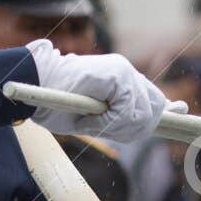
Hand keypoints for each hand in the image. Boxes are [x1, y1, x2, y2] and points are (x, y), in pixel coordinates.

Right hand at [26, 41, 166, 143]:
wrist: (37, 86)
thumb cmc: (62, 104)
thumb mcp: (100, 117)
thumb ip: (126, 119)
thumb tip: (163, 116)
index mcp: (127, 81)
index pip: (157, 102)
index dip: (159, 116)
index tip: (156, 121)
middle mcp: (128, 73)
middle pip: (153, 112)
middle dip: (132, 129)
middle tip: (105, 129)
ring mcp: (123, 71)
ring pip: (140, 115)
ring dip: (116, 127)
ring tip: (92, 122)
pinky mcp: (115, 74)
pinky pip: (125, 111)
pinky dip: (108, 121)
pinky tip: (90, 116)